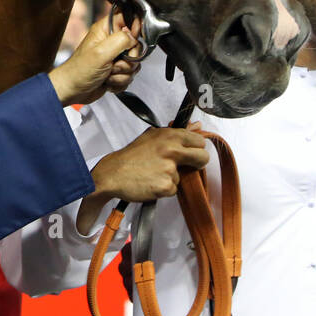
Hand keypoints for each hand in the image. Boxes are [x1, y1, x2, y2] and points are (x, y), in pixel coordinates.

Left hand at [47, 11, 140, 106]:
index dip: (134, 30)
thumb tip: (133, 37)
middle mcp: (112, 42)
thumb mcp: (100, 53)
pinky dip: (120, 82)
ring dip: (122, 74)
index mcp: (105, 30)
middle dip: (128, 60)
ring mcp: (115, 57)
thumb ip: (120, 41)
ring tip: (108, 75)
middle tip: (114, 65)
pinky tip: (108, 82)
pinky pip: (130, 76)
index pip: (128, 19)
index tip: (131, 42)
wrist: (73, 91)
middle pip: (135, 46)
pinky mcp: (117, 71)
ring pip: (134, 63)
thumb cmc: (79, 71)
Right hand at [76, 127, 210, 233]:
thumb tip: (197, 126)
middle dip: (196, 164)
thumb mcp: (153, 137)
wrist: (112, 174)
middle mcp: (172, 149)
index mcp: (170, 135)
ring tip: (154, 174)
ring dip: (172, 178)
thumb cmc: (131, 156)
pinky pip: (173, 190)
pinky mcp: (165, 185)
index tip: (189, 153)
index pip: (199, 141)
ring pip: (183, 176)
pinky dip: (164, 189)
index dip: (196, 148)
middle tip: (183, 166)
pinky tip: (151, 183)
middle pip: (202, 157)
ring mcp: (169, 168)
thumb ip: (177, 133)